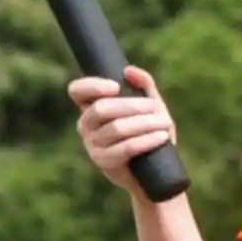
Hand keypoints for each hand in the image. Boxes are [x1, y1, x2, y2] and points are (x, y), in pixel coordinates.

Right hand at [68, 65, 176, 195]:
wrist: (154, 170)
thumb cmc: (150, 132)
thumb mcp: (151, 106)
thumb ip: (144, 85)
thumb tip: (129, 70)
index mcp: (92, 106)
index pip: (77, 91)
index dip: (93, 85)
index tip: (116, 86)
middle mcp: (86, 125)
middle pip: (102, 108)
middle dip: (132, 106)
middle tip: (154, 108)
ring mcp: (91, 145)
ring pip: (116, 128)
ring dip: (145, 123)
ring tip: (165, 123)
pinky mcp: (103, 162)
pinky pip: (126, 148)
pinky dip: (147, 140)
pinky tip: (162, 136)